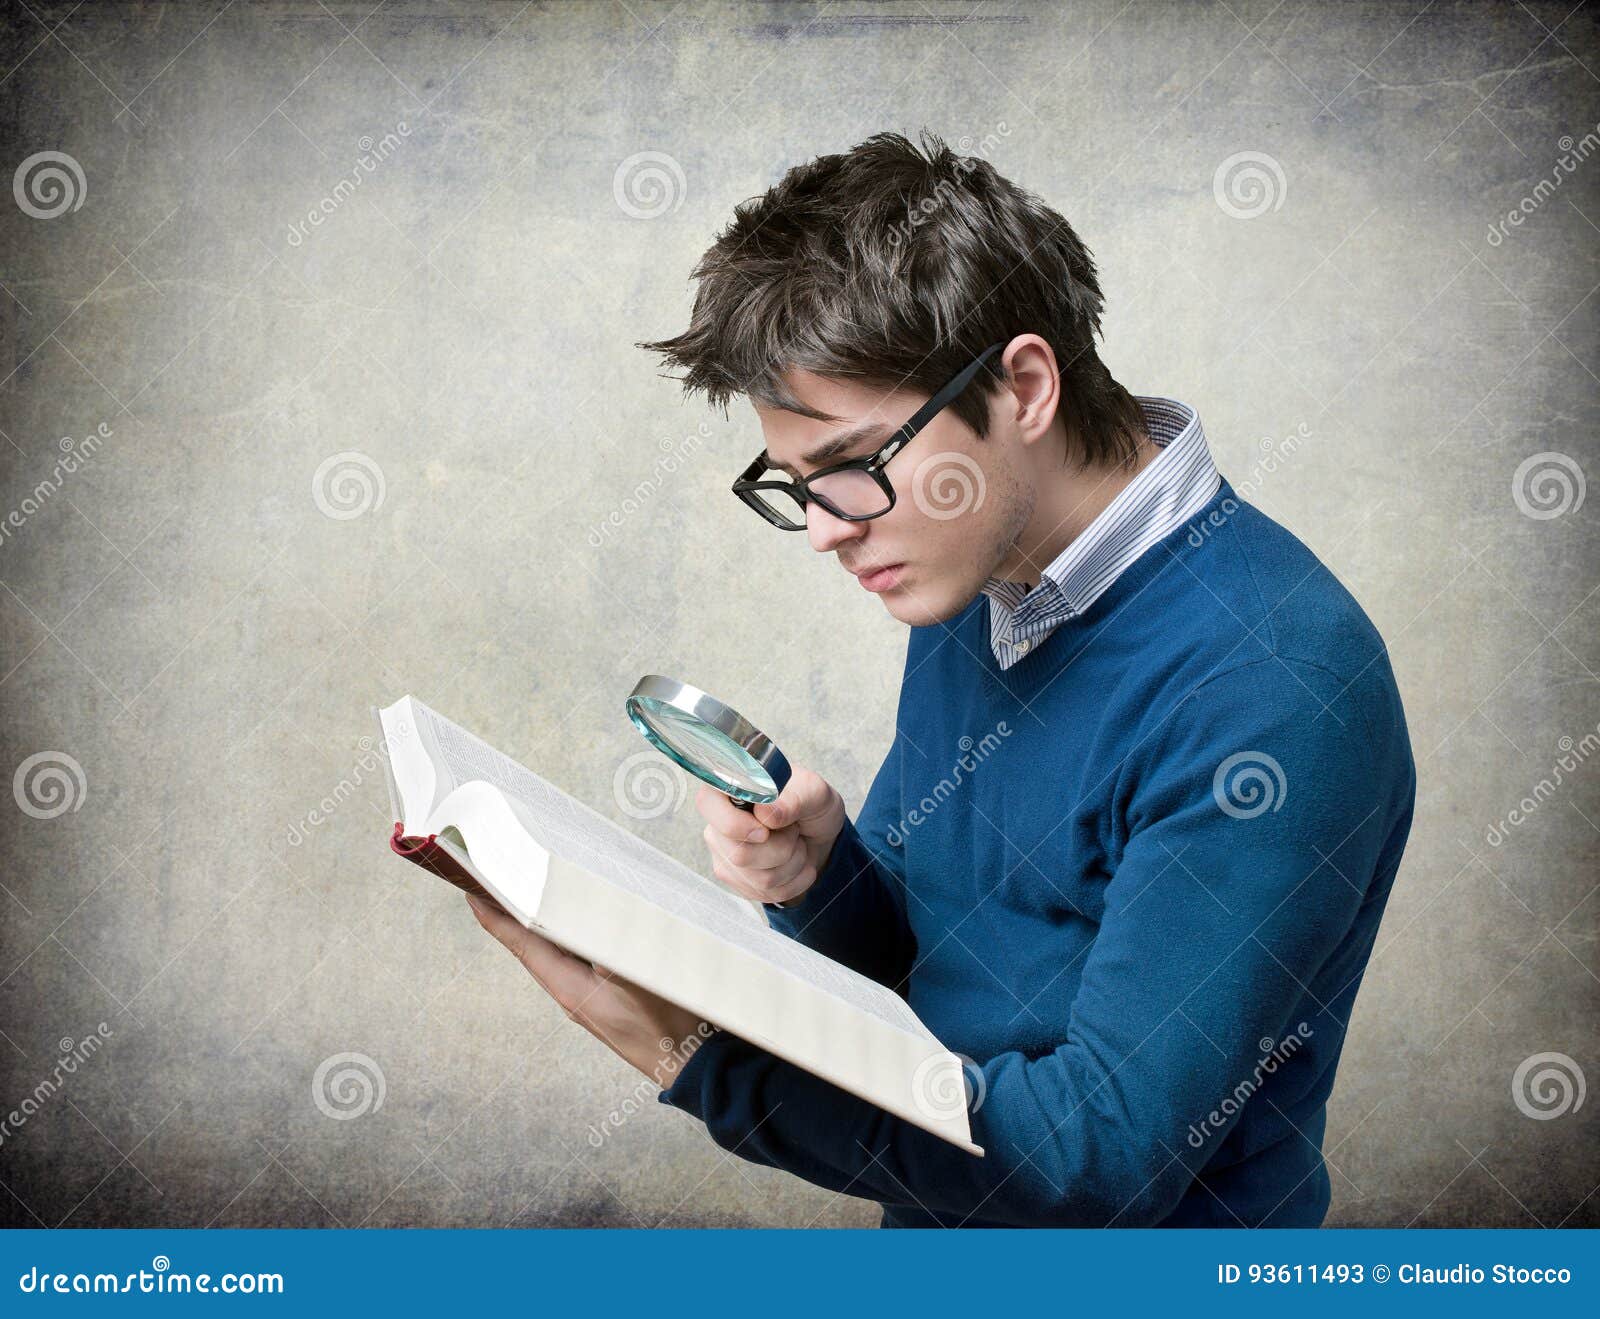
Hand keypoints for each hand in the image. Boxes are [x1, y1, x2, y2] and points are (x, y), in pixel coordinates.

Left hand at [466, 895, 712, 1083]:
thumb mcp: (642, 987)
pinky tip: (583, 921)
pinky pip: (581, 956)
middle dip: (515, 911)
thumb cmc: (669, 1030)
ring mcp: (592, 995)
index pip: (524, 945)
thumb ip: (615, 957)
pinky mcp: (611, 994)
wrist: (694, 1065)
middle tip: (497, 878)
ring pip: (558, 950)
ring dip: (544, 921)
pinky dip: (573, 932)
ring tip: (532, 891)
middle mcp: (574, 992)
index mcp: (571, 990)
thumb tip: (592, 925)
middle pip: (535, 944)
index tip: (471, 890)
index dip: (496, 918)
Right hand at [697, 768, 844, 906]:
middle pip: (740, 854)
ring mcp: (724, 855)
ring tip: (797, 844)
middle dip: (782, 848)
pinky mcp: (738, 880)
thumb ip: (793, 799)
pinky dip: (794, 881)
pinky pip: (766, 893)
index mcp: (729, 788)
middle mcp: (718, 823)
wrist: (819, 831)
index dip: (736, 824)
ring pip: (759, 879)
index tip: (766, 830)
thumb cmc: (810, 803)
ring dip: (793, 864)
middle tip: (794, 830)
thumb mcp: (813, 791)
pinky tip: (798, 863)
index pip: (707, 804)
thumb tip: (767, 814)